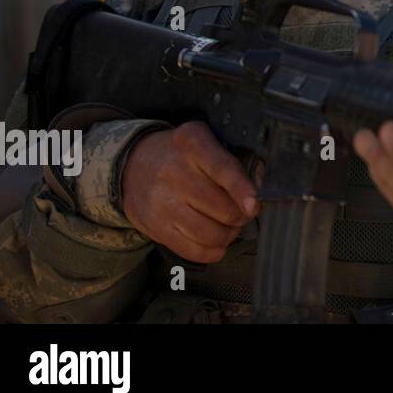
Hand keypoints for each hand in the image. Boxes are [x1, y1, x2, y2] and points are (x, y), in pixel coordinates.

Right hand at [121, 122, 259, 262]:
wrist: (133, 165)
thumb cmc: (180, 154)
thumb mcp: (204, 140)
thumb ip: (234, 159)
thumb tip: (259, 186)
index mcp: (191, 143)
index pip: (221, 168)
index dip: (241, 189)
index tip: (254, 204)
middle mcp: (174, 173)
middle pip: (222, 208)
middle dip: (241, 215)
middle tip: (243, 211)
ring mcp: (162, 203)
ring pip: (210, 234)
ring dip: (229, 235)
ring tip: (229, 225)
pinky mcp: (155, 227)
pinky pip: (192, 251)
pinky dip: (212, 251)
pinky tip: (216, 241)